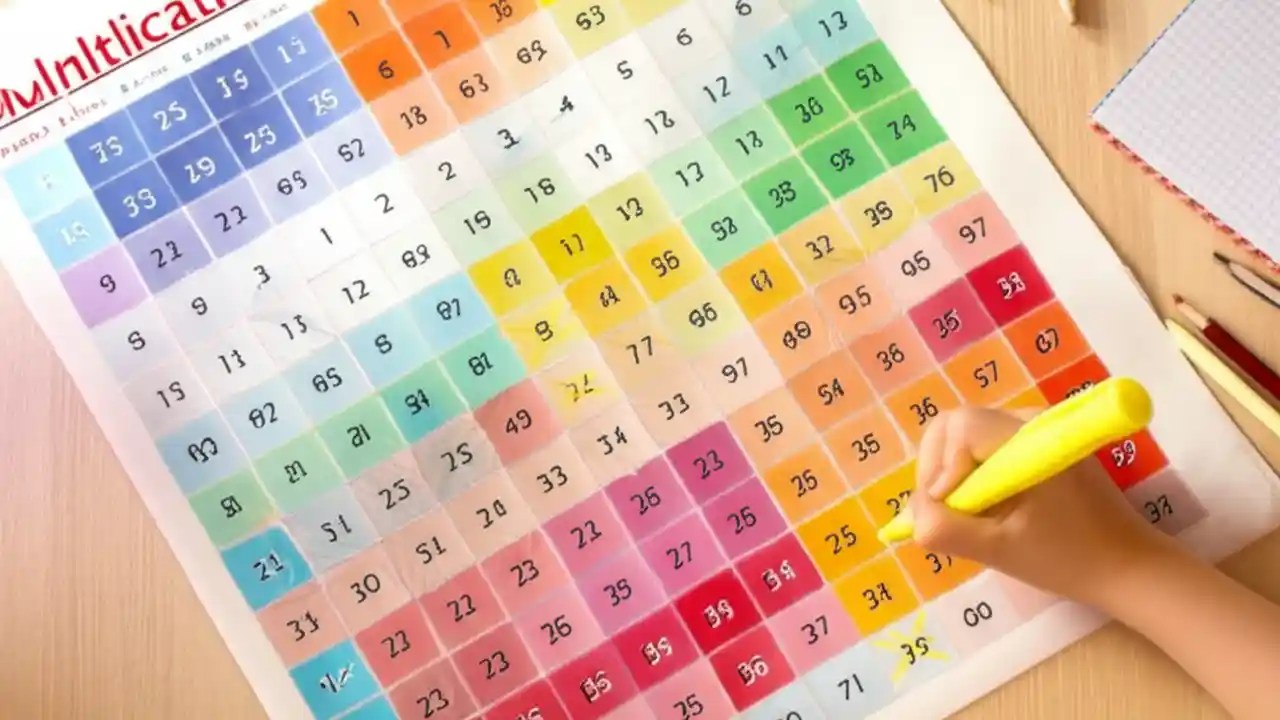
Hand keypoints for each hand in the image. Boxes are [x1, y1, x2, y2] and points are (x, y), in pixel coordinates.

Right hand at [909, 407, 1178, 608]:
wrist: (1128, 564)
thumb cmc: (1067, 559)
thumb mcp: (998, 552)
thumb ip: (945, 529)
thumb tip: (912, 513)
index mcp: (1027, 441)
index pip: (958, 426)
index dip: (939, 466)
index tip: (950, 508)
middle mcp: (1031, 420)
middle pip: (955, 425)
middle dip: (940, 469)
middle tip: (951, 513)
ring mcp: (1036, 428)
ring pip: (966, 436)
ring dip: (955, 474)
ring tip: (973, 515)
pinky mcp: (1038, 442)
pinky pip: (984, 445)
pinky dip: (973, 473)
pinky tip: (990, 507)